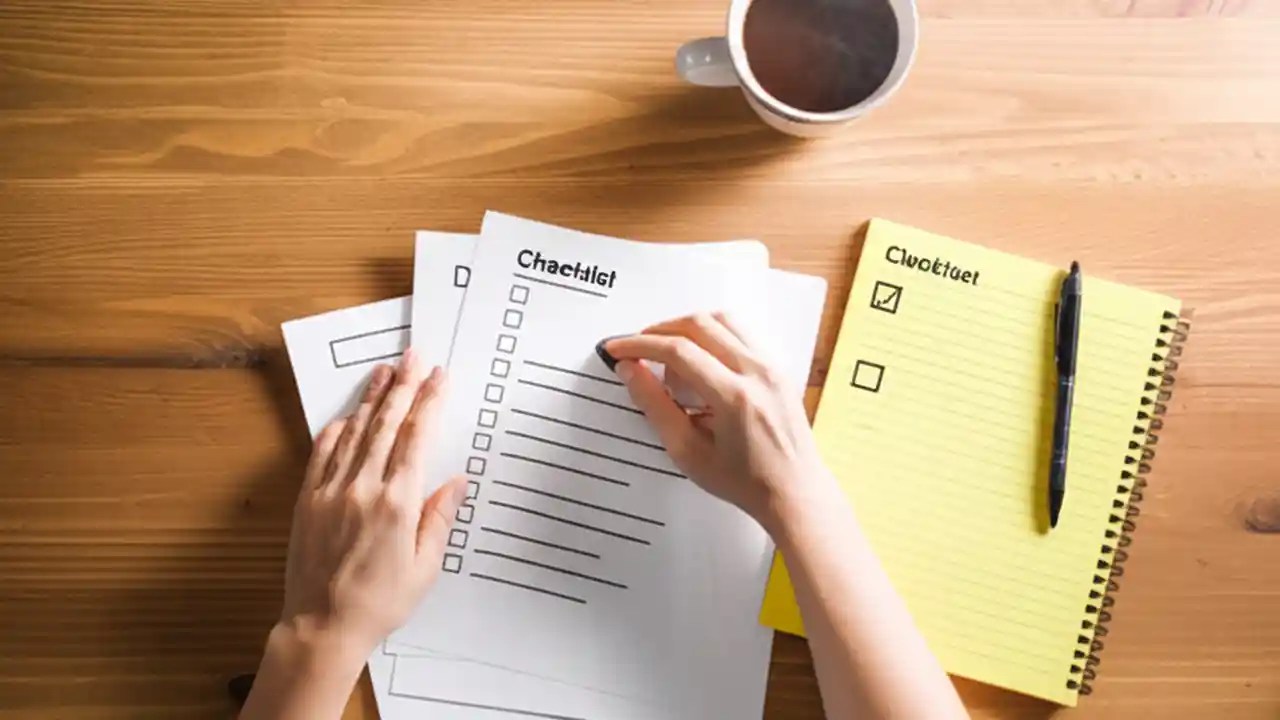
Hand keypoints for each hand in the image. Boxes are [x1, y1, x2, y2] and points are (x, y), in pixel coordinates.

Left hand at [279, 349, 467, 659]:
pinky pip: (322, 454)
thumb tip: (456, 482)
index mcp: (397, 504)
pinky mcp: (308, 501)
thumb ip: (438, 518)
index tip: (439, 377)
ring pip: (354, 432)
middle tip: (414, 357)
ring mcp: (331, 492)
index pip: (417, 438)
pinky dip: (337, 430)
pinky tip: (348, 415)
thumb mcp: (425, 567)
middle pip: (386, 424)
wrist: (322, 626)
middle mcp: (363, 489)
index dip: (429, 402)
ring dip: (371, 398)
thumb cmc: (379, 603)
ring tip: (384, 371)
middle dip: (404, 386)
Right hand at [603, 313, 830, 531]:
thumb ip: (655, 407)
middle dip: (660, 331)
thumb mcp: (688, 452)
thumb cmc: (745, 481)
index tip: (620, 350)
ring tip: (670, 357)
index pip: (678, 351)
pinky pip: (741, 332)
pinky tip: (701, 360)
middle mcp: (757, 372)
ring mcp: (772, 366)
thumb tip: (631, 371)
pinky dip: (713, 335)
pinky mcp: (778, 366)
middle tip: (639, 349)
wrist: (793, 491)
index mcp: (735, 397)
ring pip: (722, 319)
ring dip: (687, 328)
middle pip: (699, 324)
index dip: (641, 345)